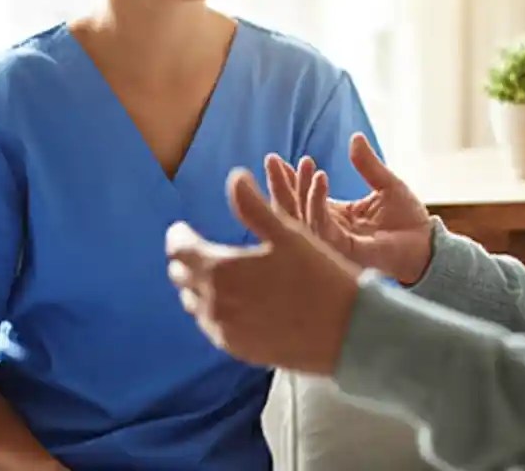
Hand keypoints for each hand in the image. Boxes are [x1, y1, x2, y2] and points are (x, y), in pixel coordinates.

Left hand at [166, 169, 361, 375]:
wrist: (345, 332)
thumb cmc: (319, 277)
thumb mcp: (288, 234)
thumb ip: (253, 206)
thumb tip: (235, 176)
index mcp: (221, 270)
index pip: (179, 250)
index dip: (178, 236)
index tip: (183, 229)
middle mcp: (214, 304)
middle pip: (180, 277)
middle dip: (187, 260)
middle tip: (199, 249)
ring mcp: (224, 330)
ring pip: (194, 304)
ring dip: (199, 286)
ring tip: (218, 274)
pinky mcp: (237, 349)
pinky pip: (211, 326)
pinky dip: (214, 309)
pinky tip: (234, 302)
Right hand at [265, 133, 432, 284]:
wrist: (428, 244)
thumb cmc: (408, 220)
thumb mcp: (387, 184)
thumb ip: (367, 165)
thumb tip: (355, 137)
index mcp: (335, 217)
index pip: (302, 199)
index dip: (289, 180)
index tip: (276, 159)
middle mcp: (329, 231)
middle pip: (293, 210)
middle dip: (280, 185)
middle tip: (271, 160)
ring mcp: (334, 242)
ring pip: (302, 218)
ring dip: (299, 189)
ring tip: (304, 163)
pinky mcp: (344, 250)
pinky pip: (322, 226)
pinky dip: (317, 201)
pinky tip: (320, 178)